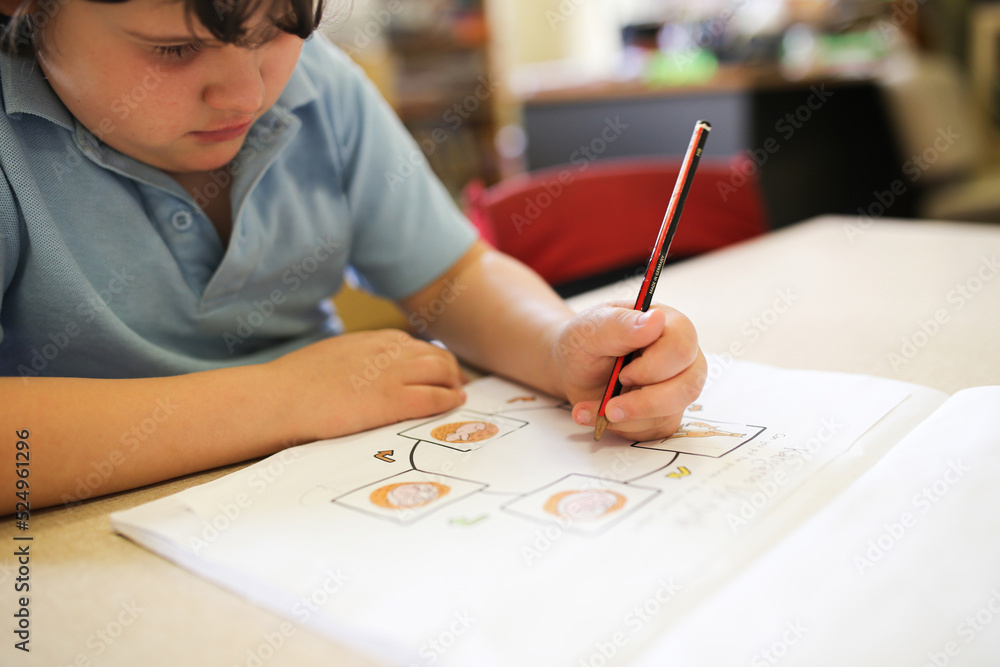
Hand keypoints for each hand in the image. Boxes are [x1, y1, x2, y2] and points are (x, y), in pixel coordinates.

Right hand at [266, 330, 466, 442]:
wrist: (281, 397)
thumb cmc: (297, 382)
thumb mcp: (334, 356)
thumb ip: (359, 359)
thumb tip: (366, 371)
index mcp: (376, 340)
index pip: (418, 346)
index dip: (435, 361)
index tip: (441, 373)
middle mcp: (390, 352)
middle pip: (438, 357)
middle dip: (452, 372)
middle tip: (458, 387)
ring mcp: (393, 375)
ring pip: (443, 372)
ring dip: (455, 385)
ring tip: (458, 397)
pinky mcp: (392, 400)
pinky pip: (435, 397)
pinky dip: (448, 400)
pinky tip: (453, 405)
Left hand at [552, 303, 705, 440]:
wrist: (573, 368)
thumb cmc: (585, 341)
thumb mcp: (592, 328)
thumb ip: (622, 324)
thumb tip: (657, 319)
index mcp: (669, 325)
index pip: (681, 348)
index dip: (652, 367)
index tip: (621, 373)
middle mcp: (681, 357)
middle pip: (687, 386)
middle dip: (645, 402)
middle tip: (610, 404)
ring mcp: (677, 386)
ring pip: (671, 412)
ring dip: (629, 417)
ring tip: (597, 409)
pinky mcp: (666, 413)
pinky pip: (655, 429)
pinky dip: (623, 427)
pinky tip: (599, 416)